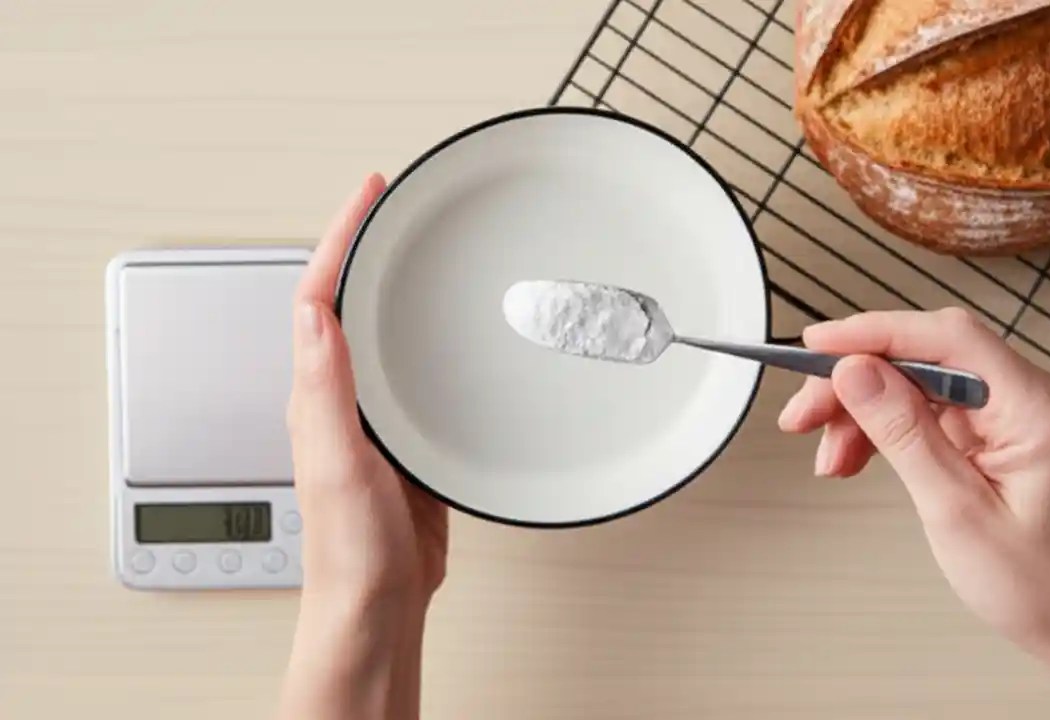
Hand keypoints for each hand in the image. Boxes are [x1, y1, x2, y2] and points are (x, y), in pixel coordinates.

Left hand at [278, 173, 446, 719]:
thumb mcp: (337, 463)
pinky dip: (425, 334)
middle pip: (344, 302)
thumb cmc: (352, 547)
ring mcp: (374, 416)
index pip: (319, 297)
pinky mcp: (406, 437)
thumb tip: (315, 316)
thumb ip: (327, 391)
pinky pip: (412, 369)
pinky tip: (445, 331)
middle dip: (362, 245)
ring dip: (392, 283)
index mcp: (317, 394)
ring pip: (380, 331)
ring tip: (414, 243)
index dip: (340, 238)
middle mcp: (340, 397)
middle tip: (389, 203)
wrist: (379, 599)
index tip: (368, 195)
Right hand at [779, 308, 1049, 718]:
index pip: (947, 337)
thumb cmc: (1041, 585)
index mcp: (1035, 407)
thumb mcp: (956, 511)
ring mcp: (1010, 415)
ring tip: (828, 454)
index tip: (817, 344)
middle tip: (803, 414)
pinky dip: (885, 429)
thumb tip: (856, 372)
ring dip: (863, 410)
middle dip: (856, 379)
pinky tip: (854, 457)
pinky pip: (927, 411)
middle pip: (924, 355)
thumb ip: (903, 433)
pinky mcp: (994, 434)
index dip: (875, 332)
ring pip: (917, 383)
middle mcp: (1027, 398)